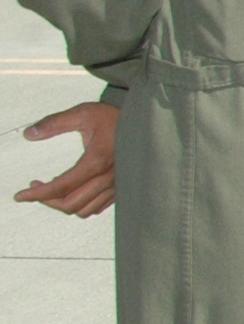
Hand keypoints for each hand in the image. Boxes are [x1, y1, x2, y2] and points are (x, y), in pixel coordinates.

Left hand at [16, 102, 117, 217]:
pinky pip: (98, 207)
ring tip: (53, 192)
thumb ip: (54, 123)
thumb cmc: (113, 117)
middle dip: (48, 201)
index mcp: (96, 161)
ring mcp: (116, 185)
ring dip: (64, 205)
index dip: (37, 194)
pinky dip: (81, 205)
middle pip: (71, 204)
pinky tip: (74, 193)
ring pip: (84, 210)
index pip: (61, 187)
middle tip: (35, 190)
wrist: (142, 122)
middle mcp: (108, 178)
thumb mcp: (82, 114)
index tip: (21, 195)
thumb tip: (30, 134)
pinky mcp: (120, 188)